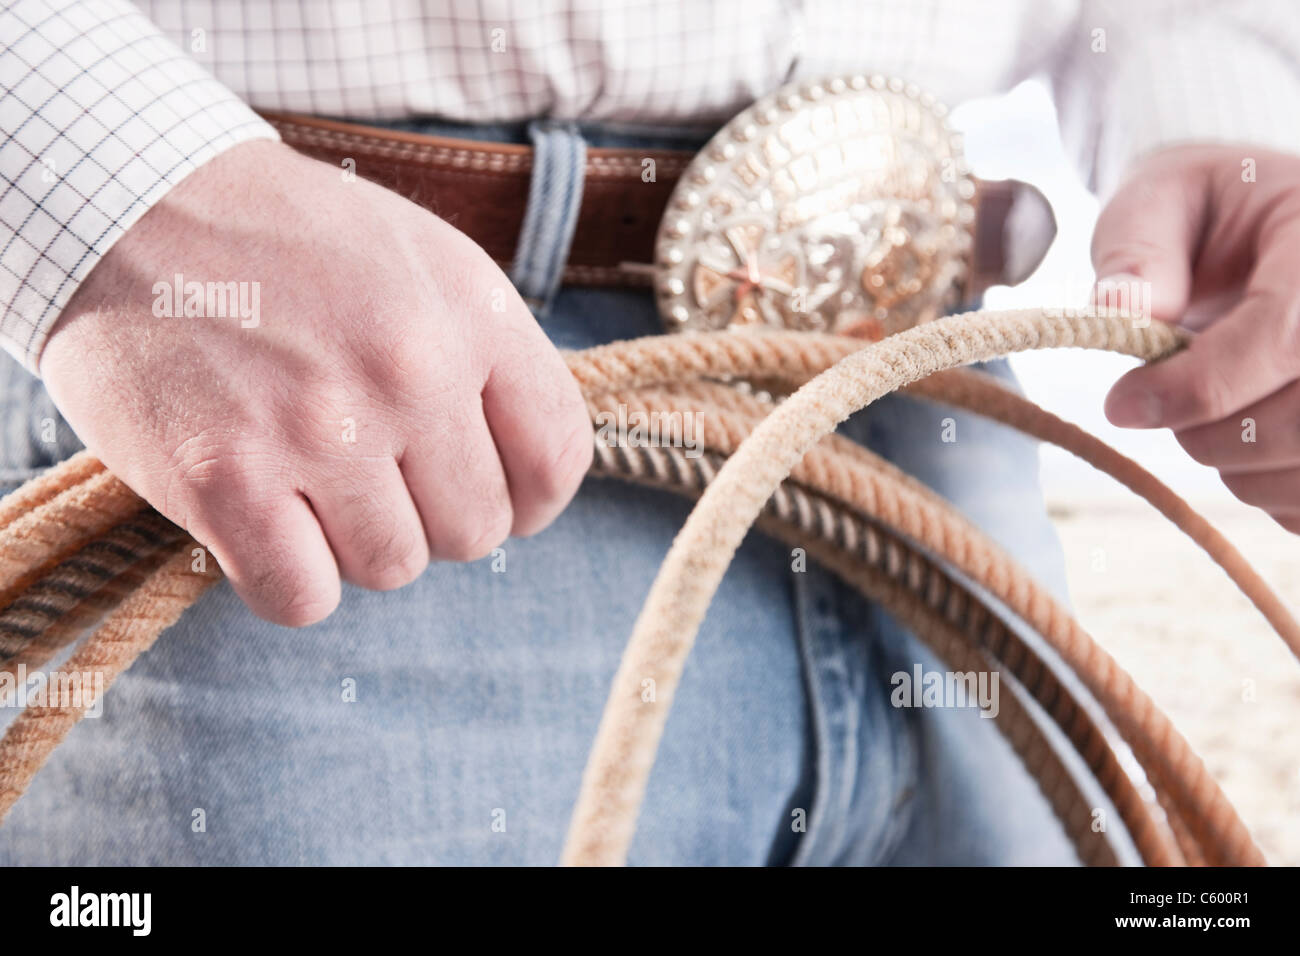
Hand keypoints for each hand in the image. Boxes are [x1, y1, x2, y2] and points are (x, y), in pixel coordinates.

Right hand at [41, 140, 591, 625]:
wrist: (130, 201)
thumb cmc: (288, 242)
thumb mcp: (424, 261)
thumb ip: (490, 360)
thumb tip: (529, 475)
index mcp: (472, 313)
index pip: (558, 458)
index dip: (528, 498)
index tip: (487, 491)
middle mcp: (410, 371)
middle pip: (476, 531)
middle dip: (429, 516)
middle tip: (370, 472)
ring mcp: (320, 428)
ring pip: (393, 568)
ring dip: (353, 542)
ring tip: (305, 477)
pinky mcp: (226, 481)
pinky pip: (303, 599)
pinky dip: (286, 578)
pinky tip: (262, 520)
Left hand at [1092, 144, 1299, 532]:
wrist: (1257, 231)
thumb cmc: (1204, 215)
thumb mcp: (1158, 201)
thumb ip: (1138, 249)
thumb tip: (1126, 307)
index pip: (1285, 338)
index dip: (1198, 387)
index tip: (1122, 403)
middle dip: (1215, 434)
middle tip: (1161, 410)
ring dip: (1242, 469)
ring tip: (1208, 421)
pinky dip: (1278, 494)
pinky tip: (1253, 446)